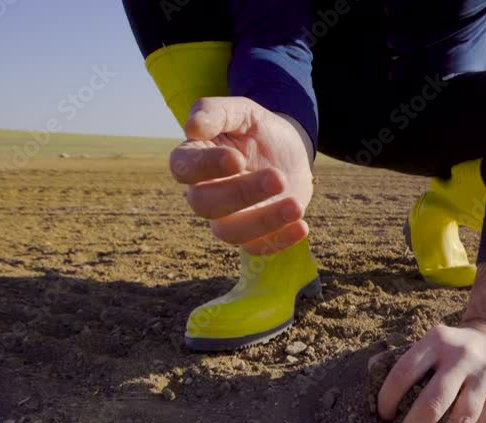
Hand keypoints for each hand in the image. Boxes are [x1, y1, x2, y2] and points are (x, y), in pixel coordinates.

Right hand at [169, 96, 313, 254]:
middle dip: (241, 194)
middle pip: (205, 204)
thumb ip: (217, 112)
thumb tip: (192, 126)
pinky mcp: (254, 235)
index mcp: (195, 159)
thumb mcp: (244, 112)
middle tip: (277, 178)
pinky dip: (280, 241)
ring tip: (295, 206)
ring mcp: (228, 218)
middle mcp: (204, 192)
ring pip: (229, 232)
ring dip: (263, 221)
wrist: (291, 152)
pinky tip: (302, 226)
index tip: (236, 159)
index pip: (183, 168)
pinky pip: (257, 248)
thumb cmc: (260, 130)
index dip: (205, 166)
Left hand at [377, 322, 485, 422]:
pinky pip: (485, 421)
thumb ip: (399, 357)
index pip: (404, 373)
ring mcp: (485, 372)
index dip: (389, 398)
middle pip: (434, 400)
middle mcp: (461, 355)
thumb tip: (371, 373)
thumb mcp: (426, 343)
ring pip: (464, 416)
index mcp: (436, 341)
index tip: (385, 415)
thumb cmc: (447, 348)